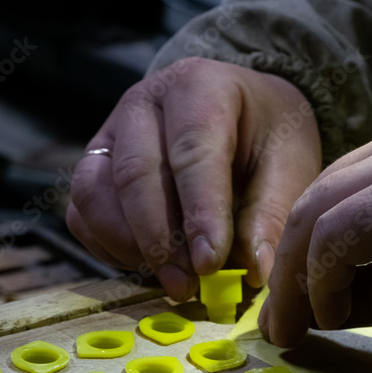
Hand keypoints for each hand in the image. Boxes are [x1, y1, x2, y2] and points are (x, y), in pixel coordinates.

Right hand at [66, 57, 320, 299]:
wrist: (242, 113)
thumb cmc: (266, 136)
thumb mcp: (289, 164)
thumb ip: (271, 214)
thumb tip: (256, 271)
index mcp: (199, 87)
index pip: (192, 151)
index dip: (199, 212)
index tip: (210, 263)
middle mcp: (143, 103)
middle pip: (134, 174)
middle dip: (160, 240)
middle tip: (188, 285)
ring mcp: (110, 133)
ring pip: (94, 192)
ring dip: (129, 246)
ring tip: (172, 281)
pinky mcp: (92, 166)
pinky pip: (81, 212)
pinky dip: (108, 247)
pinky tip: (149, 266)